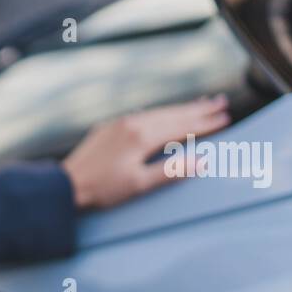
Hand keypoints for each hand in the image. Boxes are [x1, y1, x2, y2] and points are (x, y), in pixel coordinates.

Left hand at [61, 95, 230, 209]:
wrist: (65, 186)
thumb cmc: (101, 190)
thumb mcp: (139, 185)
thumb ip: (171, 171)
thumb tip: (202, 160)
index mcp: (142, 137)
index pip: (182, 127)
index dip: (205, 123)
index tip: (226, 117)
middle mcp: (132, 123)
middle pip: (173, 114)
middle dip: (199, 109)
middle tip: (221, 102)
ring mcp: (119, 123)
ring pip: (158, 112)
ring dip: (181, 108)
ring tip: (201, 103)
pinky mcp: (109, 127)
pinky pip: (142, 115)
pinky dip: (160, 113)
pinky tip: (166, 113)